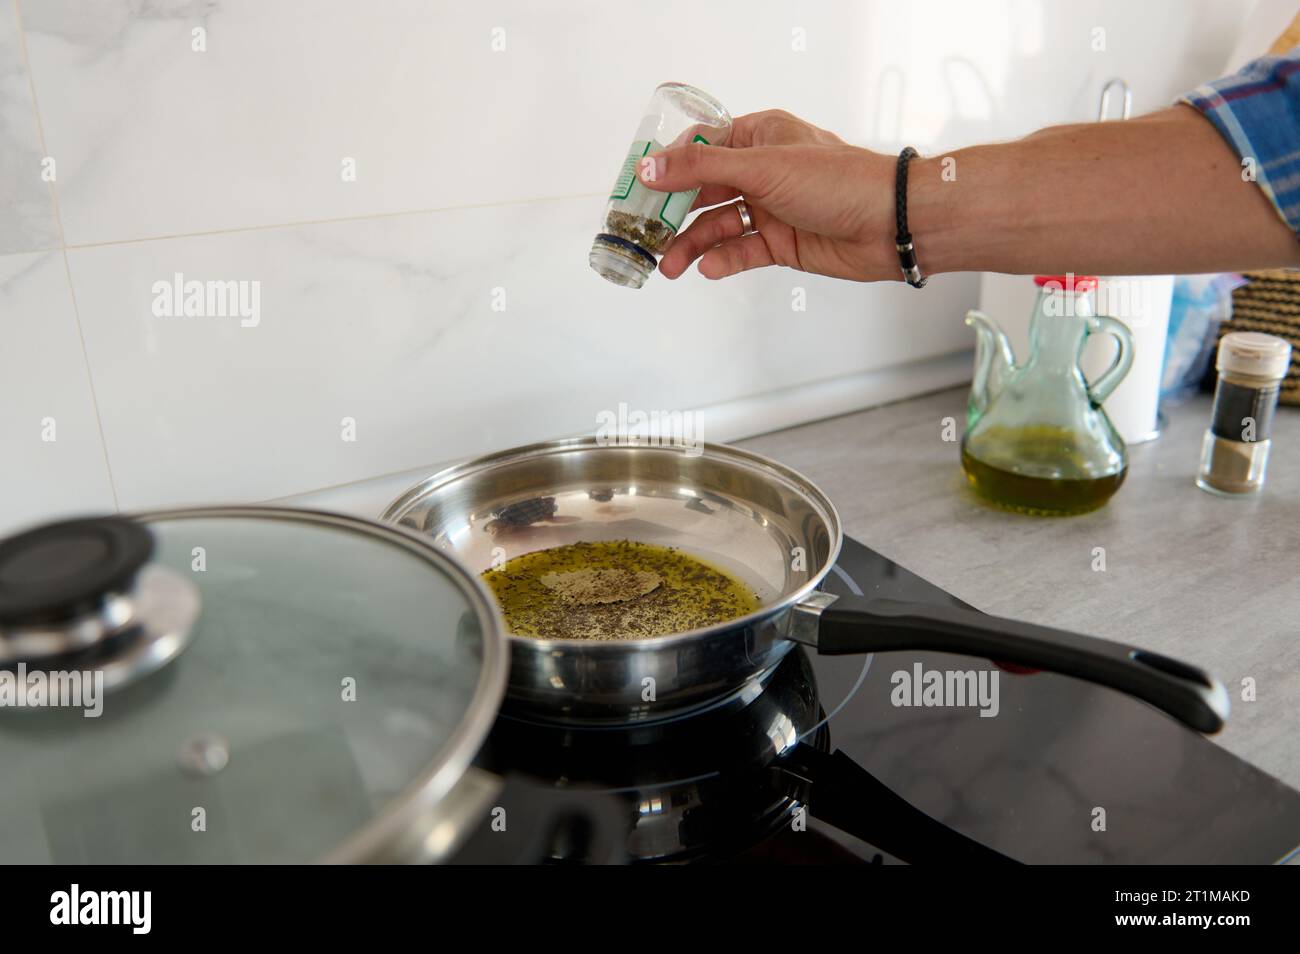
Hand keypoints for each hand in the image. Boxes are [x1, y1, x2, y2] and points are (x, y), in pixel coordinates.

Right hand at [635, 110, 898, 281]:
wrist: (891, 225)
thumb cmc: (838, 181)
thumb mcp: (762, 167)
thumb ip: (702, 168)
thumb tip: (650, 167)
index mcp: (759, 136)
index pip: (701, 146)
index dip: (668, 166)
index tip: (637, 189)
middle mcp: (763, 170)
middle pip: (703, 190)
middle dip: (673, 214)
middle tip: (644, 235)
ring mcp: (772, 207)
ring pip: (719, 225)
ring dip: (692, 244)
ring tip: (669, 266)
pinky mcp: (782, 242)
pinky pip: (742, 251)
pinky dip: (723, 260)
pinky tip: (707, 269)